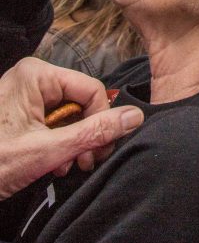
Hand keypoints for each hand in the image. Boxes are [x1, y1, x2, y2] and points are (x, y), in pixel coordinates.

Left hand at [0, 57, 143, 198]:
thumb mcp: (47, 150)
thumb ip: (93, 133)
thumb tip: (133, 117)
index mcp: (37, 75)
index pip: (92, 90)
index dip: (100, 121)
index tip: (98, 149)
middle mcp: (32, 79)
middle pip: (82, 103)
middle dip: (87, 136)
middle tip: (85, 162)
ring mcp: (26, 97)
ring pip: (71, 116)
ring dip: (74, 145)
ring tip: (65, 167)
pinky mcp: (22, 115)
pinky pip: (55, 124)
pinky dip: (59, 146)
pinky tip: (53, 165)